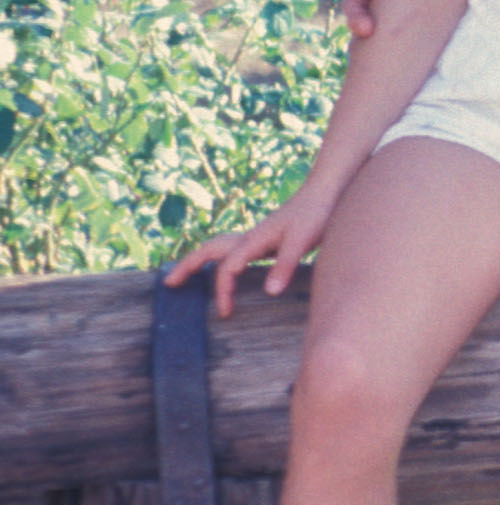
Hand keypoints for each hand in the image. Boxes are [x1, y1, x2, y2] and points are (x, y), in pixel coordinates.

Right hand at [163, 191, 334, 317]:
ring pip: (219, 247)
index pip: (228, 268)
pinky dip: (221, 259)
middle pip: (209, 250)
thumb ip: (285, 265)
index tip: (225, 313)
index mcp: (254, 239)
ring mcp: (256, 236)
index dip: (223, 291)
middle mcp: (250, 237)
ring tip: (185, 274)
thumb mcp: (303, 241)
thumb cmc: (315, 214)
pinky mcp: (266, 238)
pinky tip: (227, 268)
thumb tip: (269, 293)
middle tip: (169, 284)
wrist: (326, 191)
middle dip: (188, 266)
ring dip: (201, 260)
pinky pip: (233, 250)